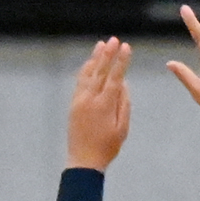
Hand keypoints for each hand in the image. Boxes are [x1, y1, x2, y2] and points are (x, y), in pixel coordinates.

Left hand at [66, 38, 131, 171]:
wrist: (83, 161)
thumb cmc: (107, 147)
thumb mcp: (122, 128)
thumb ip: (123, 104)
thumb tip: (123, 84)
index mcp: (105, 105)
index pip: (115, 77)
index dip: (121, 61)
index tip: (126, 47)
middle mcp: (90, 99)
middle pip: (100, 71)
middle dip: (108, 54)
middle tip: (114, 39)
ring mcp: (79, 101)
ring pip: (88, 74)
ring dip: (95, 59)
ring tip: (101, 45)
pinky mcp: (73, 104)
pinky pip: (80, 82)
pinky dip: (85, 70)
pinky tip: (90, 63)